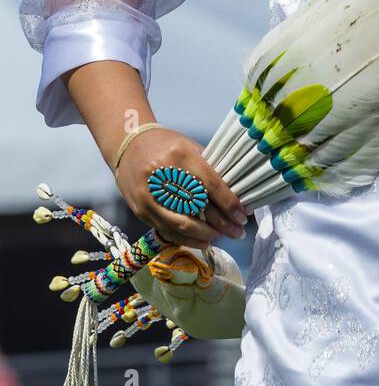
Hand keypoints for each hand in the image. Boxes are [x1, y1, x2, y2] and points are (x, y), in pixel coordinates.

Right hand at [115, 128, 247, 251]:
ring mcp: (149, 195)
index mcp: (181, 155)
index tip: (243, 216)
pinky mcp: (141, 209)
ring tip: (221, 237)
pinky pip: (167, 230)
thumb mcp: (190, 147)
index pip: (211, 185)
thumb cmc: (166, 145)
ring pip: (182, 225)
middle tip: (238, 232)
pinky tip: (202, 241)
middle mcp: (163, 175)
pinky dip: (187, 239)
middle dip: (222, 225)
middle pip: (198, 209)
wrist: (127, 145)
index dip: (229, 204)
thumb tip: (235, 194)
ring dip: (205, 236)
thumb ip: (210, 168)